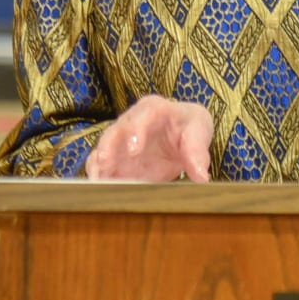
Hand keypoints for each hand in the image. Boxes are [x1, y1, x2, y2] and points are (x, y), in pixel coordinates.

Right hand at [84, 95, 212, 181]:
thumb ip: (197, 153)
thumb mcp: (198, 133)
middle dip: (108, 147)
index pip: (142, 116)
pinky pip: (100, 165)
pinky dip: (97, 176)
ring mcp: (119, 140)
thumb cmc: (189, 128)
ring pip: (103, 148)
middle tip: (105, 163)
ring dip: (98, 164)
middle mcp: (131, 121)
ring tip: (96, 181)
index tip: (134, 150)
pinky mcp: (114, 158)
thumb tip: (202, 177)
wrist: (181, 134)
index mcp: (154, 109)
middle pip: (115, 131)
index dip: (136, 131)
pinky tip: (98, 190)